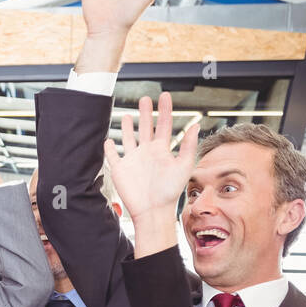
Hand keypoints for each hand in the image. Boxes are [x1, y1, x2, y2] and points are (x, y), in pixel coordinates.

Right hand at [102, 92, 198, 255]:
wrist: (153, 211)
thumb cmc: (170, 192)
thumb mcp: (183, 166)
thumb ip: (189, 145)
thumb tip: (197, 125)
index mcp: (162, 150)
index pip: (164, 125)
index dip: (164, 110)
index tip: (165, 95)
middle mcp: (147, 152)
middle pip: (146, 127)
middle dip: (145, 113)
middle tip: (145, 99)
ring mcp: (133, 160)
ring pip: (129, 139)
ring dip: (127, 127)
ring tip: (126, 116)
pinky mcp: (120, 169)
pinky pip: (113, 156)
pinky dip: (109, 148)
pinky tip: (108, 141)